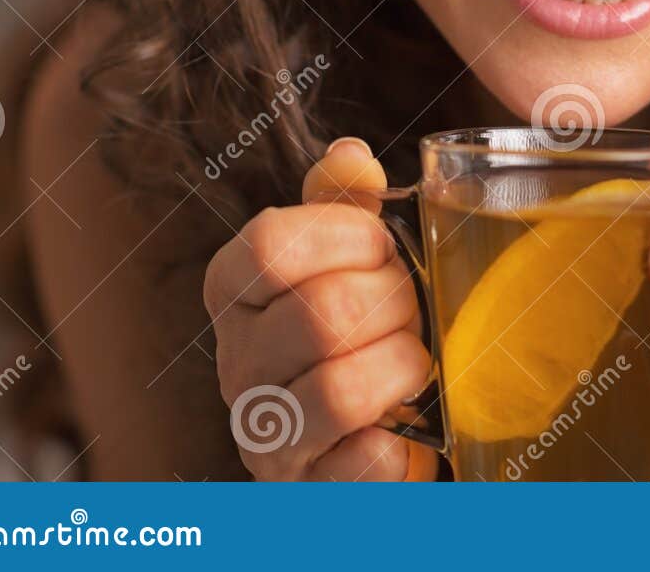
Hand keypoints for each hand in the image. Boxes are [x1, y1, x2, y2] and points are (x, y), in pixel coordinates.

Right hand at [203, 139, 437, 480]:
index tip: (384, 248)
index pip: (270, 245)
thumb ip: (345, 201)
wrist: (374, 428)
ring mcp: (263, 432)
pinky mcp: (305, 489)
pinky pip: (365, 462)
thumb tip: (351, 159)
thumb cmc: (362, 324)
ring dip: (403, 367)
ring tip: (413, 365)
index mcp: (236, 289)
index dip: (348, 238)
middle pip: (321, 313)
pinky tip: (402, 428)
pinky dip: (400, 443)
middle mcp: (235, 361)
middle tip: (413, 312)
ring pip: (342, 389)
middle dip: (396, 304)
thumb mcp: (351, 252)